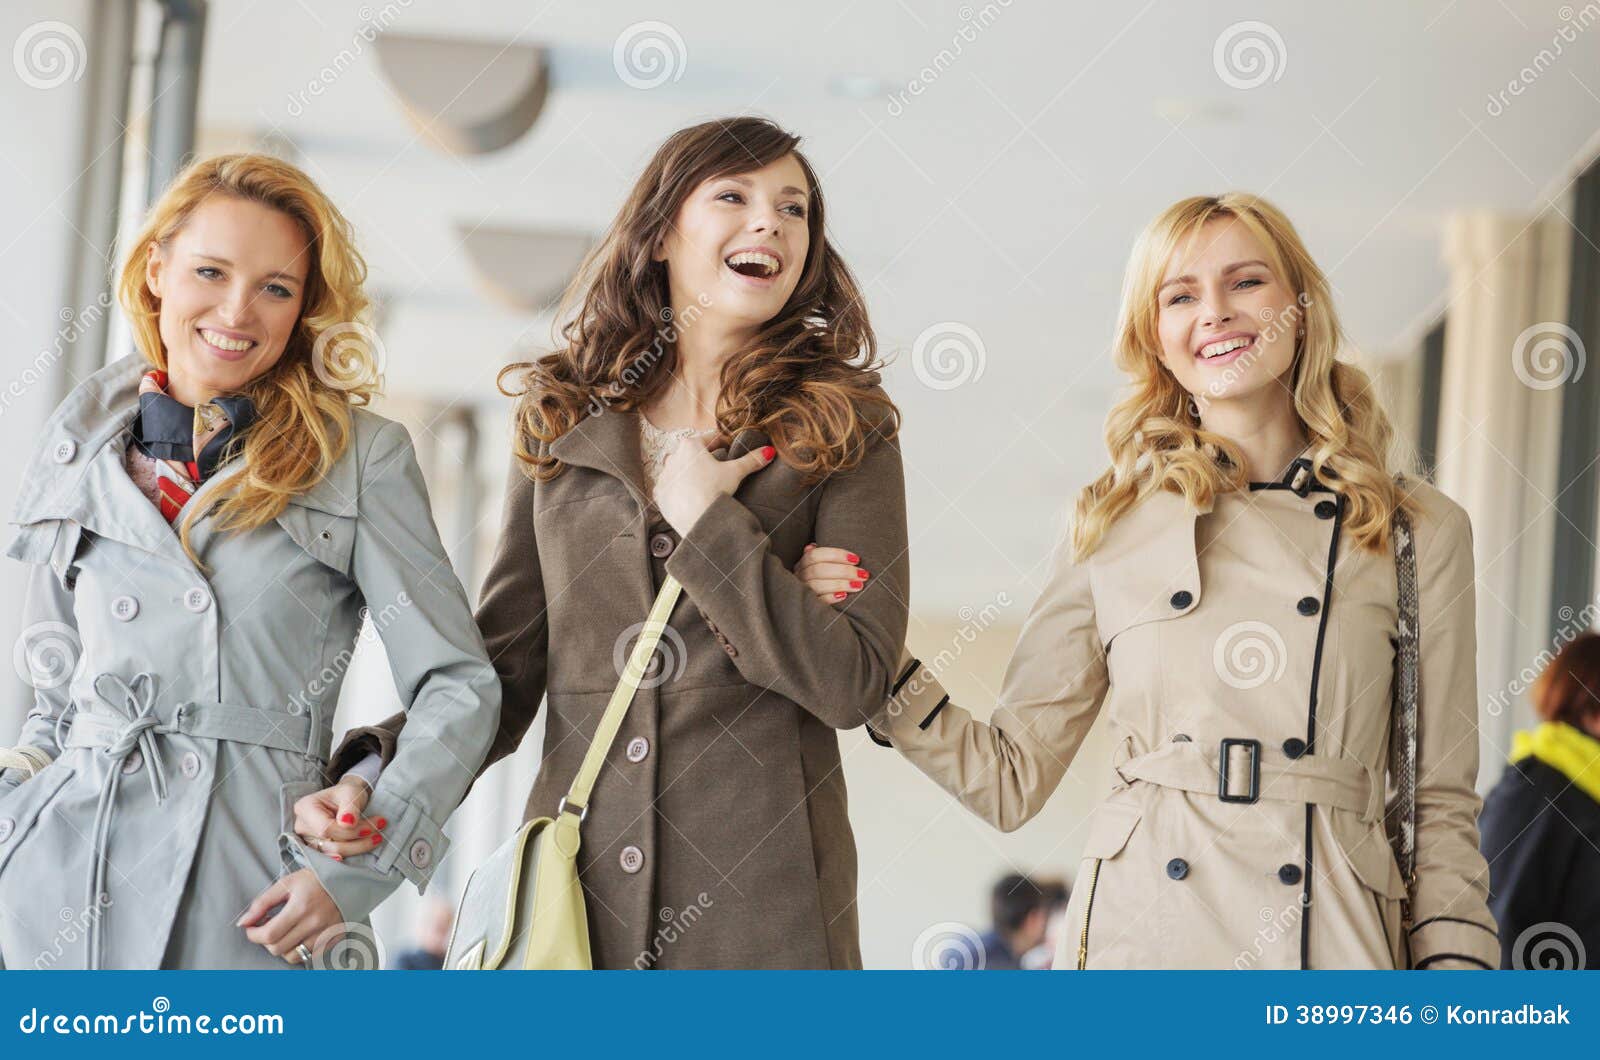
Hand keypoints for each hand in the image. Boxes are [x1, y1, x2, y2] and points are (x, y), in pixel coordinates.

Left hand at [237, 868, 345, 964]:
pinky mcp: (333, 940)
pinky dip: (298, 950)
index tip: (252, 928)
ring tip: (284, 932)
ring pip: (291, 957)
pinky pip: (308, 957)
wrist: (348, 880)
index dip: (254, 935)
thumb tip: (243, 922)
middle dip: (266, 941)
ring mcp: (325, 934)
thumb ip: (262, 903)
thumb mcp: (286, 883)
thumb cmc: (315, 879)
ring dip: (281, 948)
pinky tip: (298, 936)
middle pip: (277, 949)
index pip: (269, 935)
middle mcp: (314, 923)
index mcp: (301, 907)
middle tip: (268, 927)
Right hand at [293, 775, 385, 858]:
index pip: (325, 828)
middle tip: (379, 831)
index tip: (371, 828)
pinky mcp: (316, 849)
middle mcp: (302, 825)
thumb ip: (349, 807)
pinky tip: (364, 848)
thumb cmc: (347, 794)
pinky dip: (351, 853)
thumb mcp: (351, 793)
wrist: (346, 799)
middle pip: (329, 843)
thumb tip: (347, 824)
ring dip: (357, 848)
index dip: (349, 832)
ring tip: (377, 837)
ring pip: (332, 853)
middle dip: (357, 840)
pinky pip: (333, 858)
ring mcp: (307, 840)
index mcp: (305, 807)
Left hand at [653, 435, 775, 535]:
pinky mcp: (659, 494)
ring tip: (703, 485)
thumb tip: (769, 451)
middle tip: (717, 469)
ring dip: (689, 474)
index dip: (724, 443)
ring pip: (679, 470)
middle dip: (704, 459)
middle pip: (693, 454)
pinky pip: (669, 488)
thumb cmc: (715, 490)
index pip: (711, 439)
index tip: (730, 450)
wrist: (698, 520)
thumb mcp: (735, 473)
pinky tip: (689, 497)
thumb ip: (751, 460)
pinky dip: (678, 491)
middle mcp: (672, 456)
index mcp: (690, 445)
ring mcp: (663, 476)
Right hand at [795, 543, 868, 603]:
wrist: (812, 607)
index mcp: (803, 564)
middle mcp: (800, 576)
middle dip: (843, 571)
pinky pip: (819, 601)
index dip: (836, 555)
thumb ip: (824, 557)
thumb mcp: (822, 565)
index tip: (856, 559)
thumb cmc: (825, 578)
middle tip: (862, 574)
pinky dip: (831, 597)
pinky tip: (844, 596)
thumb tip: (813, 545)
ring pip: (818, 585)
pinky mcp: (809, 606)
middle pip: (818, 570)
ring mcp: (804, 591)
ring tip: (858, 585)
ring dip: (841, 584)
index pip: (815, 555)